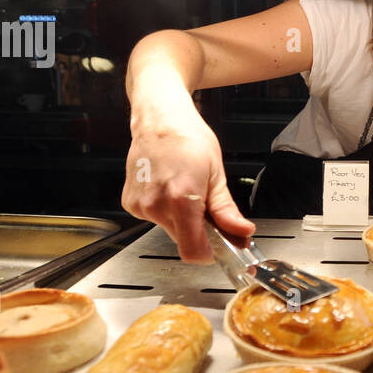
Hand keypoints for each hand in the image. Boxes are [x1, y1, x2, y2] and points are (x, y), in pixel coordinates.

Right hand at [122, 114, 254, 262]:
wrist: (160, 119)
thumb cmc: (188, 138)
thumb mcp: (216, 174)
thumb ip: (226, 210)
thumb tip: (242, 233)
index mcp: (181, 199)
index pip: (193, 251)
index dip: (210, 253)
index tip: (220, 245)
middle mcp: (156, 205)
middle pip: (183, 241)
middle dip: (198, 231)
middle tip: (205, 205)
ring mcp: (140, 205)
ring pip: (170, 230)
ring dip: (182, 219)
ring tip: (185, 189)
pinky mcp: (130, 203)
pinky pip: (155, 218)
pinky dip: (166, 210)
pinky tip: (168, 187)